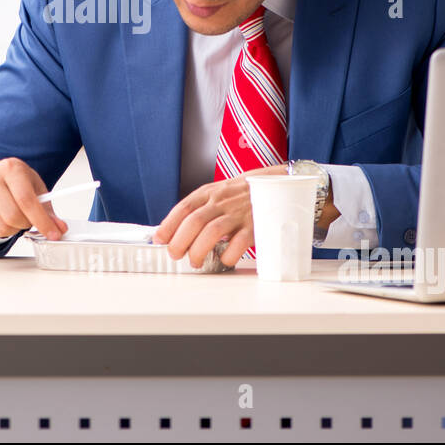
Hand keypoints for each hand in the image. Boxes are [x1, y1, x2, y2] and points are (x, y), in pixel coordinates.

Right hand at [0, 157, 67, 240]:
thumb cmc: (14, 183)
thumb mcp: (34, 188)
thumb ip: (48, 210)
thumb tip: (59, 228)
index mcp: (11, 168)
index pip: (27, 200)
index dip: (42, 221)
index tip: (53, 234)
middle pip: (13, 216)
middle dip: (26, 224)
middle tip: (27, 219)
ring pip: (0, 228)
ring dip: (12, 230)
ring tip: (12, 218)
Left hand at [153, 165, 342, 267]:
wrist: (285, 183)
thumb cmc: (248, 193)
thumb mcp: (222, 193)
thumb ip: (202, 208)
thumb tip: (177, 231)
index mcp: (211, 192)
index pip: (184, 207)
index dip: (169, 224)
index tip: (160, 240)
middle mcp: (223, 201)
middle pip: (194, 221)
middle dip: (180, 241)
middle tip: (176, 255)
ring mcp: (240, 212)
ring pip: (212, 232)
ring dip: (198, 250)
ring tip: (195, 262)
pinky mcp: (257, 225)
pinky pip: (239, 243)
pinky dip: (228, 255)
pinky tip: (225, 260)